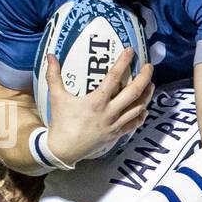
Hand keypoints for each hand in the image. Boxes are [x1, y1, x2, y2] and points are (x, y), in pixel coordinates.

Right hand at [43, 48, 153, 164]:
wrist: (64, 150)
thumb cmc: (61, 123)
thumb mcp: (56, 97)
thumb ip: (54, 75)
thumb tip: (50, 55)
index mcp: (97, 101)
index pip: (113, 77)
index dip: (123, 62)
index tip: (130, 51)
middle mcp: (109, 112)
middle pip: (134, 92)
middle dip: (144, 77)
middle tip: (149, 66)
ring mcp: (115, 124)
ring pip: (138, 108)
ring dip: (147, 95)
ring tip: (151, 84)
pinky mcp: (116, 135)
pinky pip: (134, 124)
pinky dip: (141, 115)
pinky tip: (144, 109)